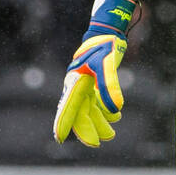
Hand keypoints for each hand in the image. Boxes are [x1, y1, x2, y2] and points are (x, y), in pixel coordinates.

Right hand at [53, 0, 134, 146]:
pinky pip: (96, 101)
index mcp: (75, 82)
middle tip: (96, 143)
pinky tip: (115, 116)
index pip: (68, 107)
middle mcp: (77, 86)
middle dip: (87, 129)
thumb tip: (116, 110)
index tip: (59, 138)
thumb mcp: (108, 64)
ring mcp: (85, 85)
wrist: (107, 31)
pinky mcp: (93, 82)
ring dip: (99, 122)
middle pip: (79, 112)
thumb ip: (110, 87)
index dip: (63, 123)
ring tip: (111, 135)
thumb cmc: (104, 46)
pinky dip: (105, 110)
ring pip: (89, 109)